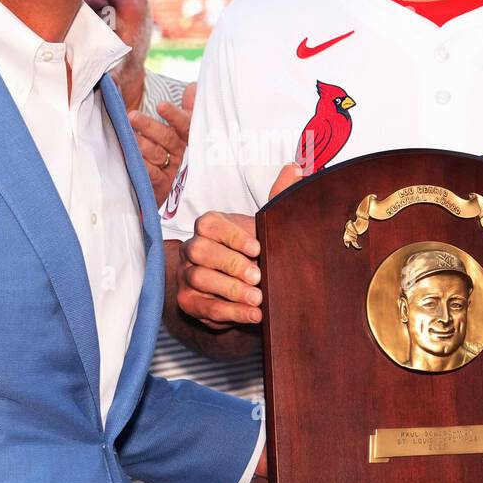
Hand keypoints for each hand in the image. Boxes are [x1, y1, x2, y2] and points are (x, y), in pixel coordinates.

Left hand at [129, 83, 194, 205]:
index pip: (184, 123)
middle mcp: (181, 151)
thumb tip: (194, 87)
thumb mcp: (183, 121)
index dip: (174, 115)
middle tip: (132, 116)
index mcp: (186, 134)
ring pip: (159, 155)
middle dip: (149, 126)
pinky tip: (135, 160)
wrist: (169, 178)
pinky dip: (146, 168)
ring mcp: (173, 168)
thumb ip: (190, 104)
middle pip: (167, 138)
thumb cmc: (174, 143)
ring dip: (144, 146)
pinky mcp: (163, 185)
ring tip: (131, 137)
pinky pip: (154, 176)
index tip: (161, 106)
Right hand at [176, 163, 302, 329]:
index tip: (257, 248)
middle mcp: (192, 248)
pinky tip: (254, 315)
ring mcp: (187, 275)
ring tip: (258, 299)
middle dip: (230, 264)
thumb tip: (295, 167)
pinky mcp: (189, 302)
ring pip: (200, 280)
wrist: (241, 286)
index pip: (210, 225)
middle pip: (200, 251)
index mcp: (209, 226)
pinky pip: (204, 308)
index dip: (232, 236)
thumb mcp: (266, 226)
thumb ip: (278, 198)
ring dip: (231, 290)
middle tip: (258, 276)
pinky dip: (231, 313)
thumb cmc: (253, 252)